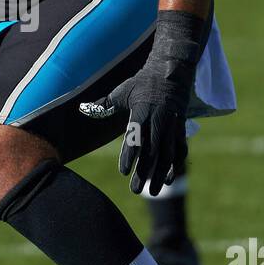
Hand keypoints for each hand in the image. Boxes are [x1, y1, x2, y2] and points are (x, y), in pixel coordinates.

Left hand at [79, 61, 191, 193]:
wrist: (171, 73)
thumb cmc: (142, 83)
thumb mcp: (122, 90)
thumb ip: (104, 104)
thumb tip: (83, 109)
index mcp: (141, 112)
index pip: (135, 137)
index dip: (129, 155)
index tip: (123, 171)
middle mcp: (158, 121)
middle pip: (151, 151)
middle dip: (143, 172)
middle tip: (135, 190)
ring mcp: (171, 126)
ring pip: (167, 154)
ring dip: (160, 174)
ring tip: (153, 191)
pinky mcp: (180, 129)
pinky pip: (180, 150)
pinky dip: (175, 165)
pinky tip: (169, 180)